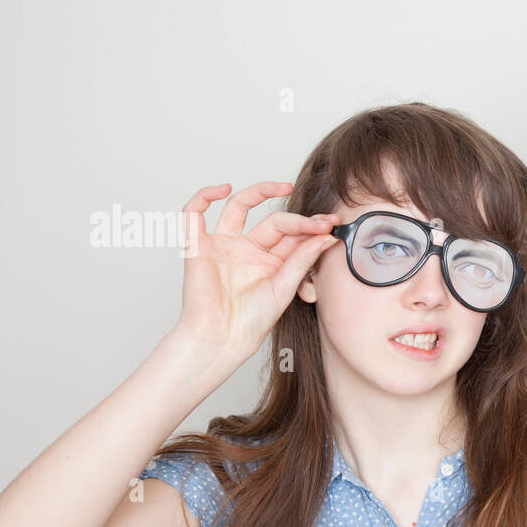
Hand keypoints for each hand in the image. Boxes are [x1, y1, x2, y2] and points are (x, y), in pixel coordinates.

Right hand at [171, 181, 338, 360]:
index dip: (311, 227)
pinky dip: (204, 196)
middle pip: (274, 221)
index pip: (292, 234)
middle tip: (321, 221)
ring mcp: (224, 245)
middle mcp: (248, 249)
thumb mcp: (285, 287)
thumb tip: (326, 235)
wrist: (223, 339)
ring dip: (259, 192)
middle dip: (298, 219)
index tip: (332, 225)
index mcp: (270, 261)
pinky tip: (224, 189)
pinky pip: (194, 213)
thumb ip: (302, 260)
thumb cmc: (251, 322)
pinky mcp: (198, 246)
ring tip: (283, 187)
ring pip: (239, 206)